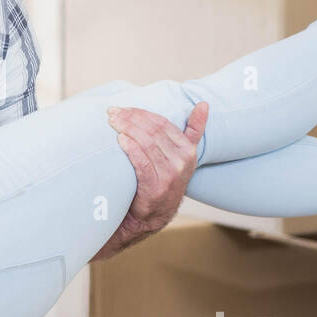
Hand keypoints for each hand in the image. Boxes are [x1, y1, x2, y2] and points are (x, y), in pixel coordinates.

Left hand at [93, 101, 208, 260]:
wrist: (156, 212)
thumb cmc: (166, 177)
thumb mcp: (183, 155)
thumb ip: (193, 130)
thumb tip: (204, 104)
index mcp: (188, 150)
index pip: (162, 123)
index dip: (142, 113)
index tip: (124, 108)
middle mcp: (182, 161)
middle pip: (152, 132)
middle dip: (130, 119)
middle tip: (112, 113)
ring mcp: (170, 174)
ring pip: (146, 144)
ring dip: (127, 130)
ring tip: (112, 122)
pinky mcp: (156, 186)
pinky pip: (141, 162)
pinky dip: (130, 148)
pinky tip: (120, 140)